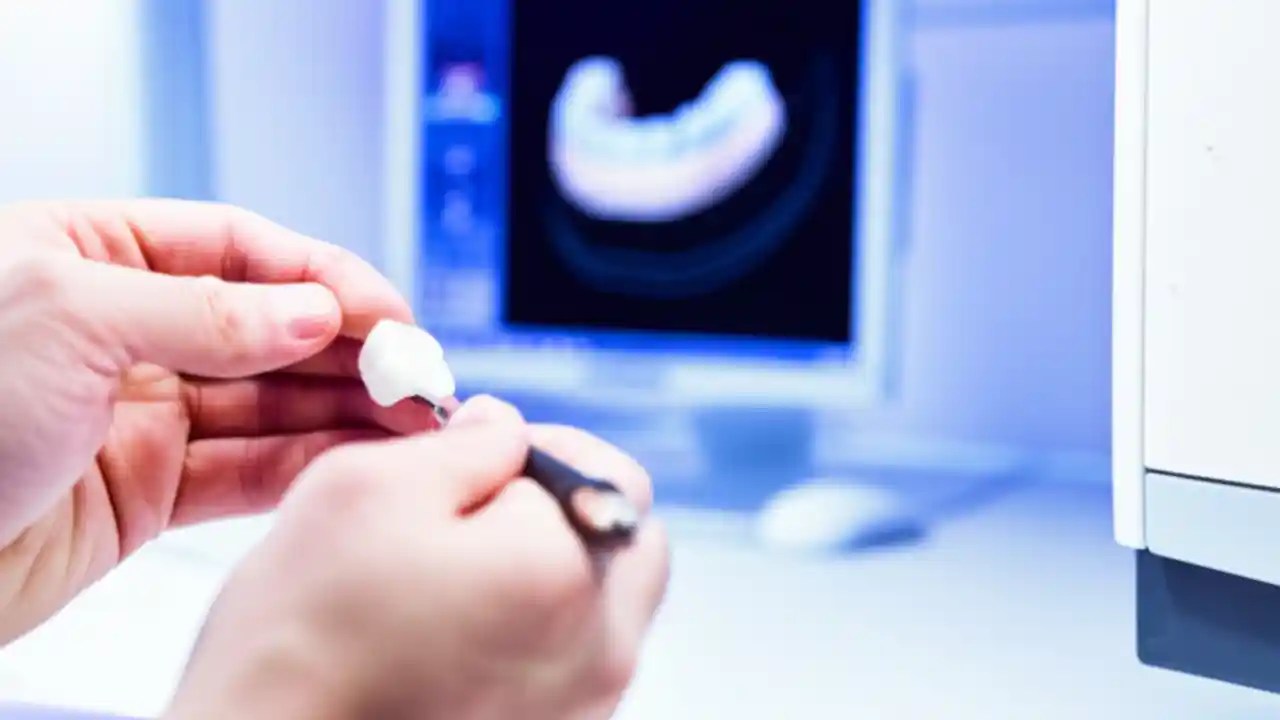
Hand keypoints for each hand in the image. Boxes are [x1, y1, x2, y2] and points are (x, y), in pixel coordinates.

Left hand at [0, 199, 433, 641]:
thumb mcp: (71, 319)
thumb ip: (208, 314)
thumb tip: (314, 310)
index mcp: (91, 255)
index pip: (237, 248)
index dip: (321, 276)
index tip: (387, 310)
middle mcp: (122, 330)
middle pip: (265, 326)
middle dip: (347, 347)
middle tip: (416, 373)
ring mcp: (138, 411)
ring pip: (266, 402)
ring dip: (340, 409)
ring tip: (409, 420)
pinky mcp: (146, 489)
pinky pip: (243, 469)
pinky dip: (303, 464)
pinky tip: (354, 458)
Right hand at [166, 397, 669, 719]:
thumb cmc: (301, 643)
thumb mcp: (366, 489)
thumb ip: (463, 443)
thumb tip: (503, 428)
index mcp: (563, 569)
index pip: (605, 470)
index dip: (539, 451)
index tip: (479, 463)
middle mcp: (596, 647)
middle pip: (623, 543)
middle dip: (562, 512)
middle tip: (477, 516)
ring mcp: (581, 705)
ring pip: (602, 606)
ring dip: (547, 574)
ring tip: (452, 585)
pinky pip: (569, 663)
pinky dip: (529, 635)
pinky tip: (451, 639)